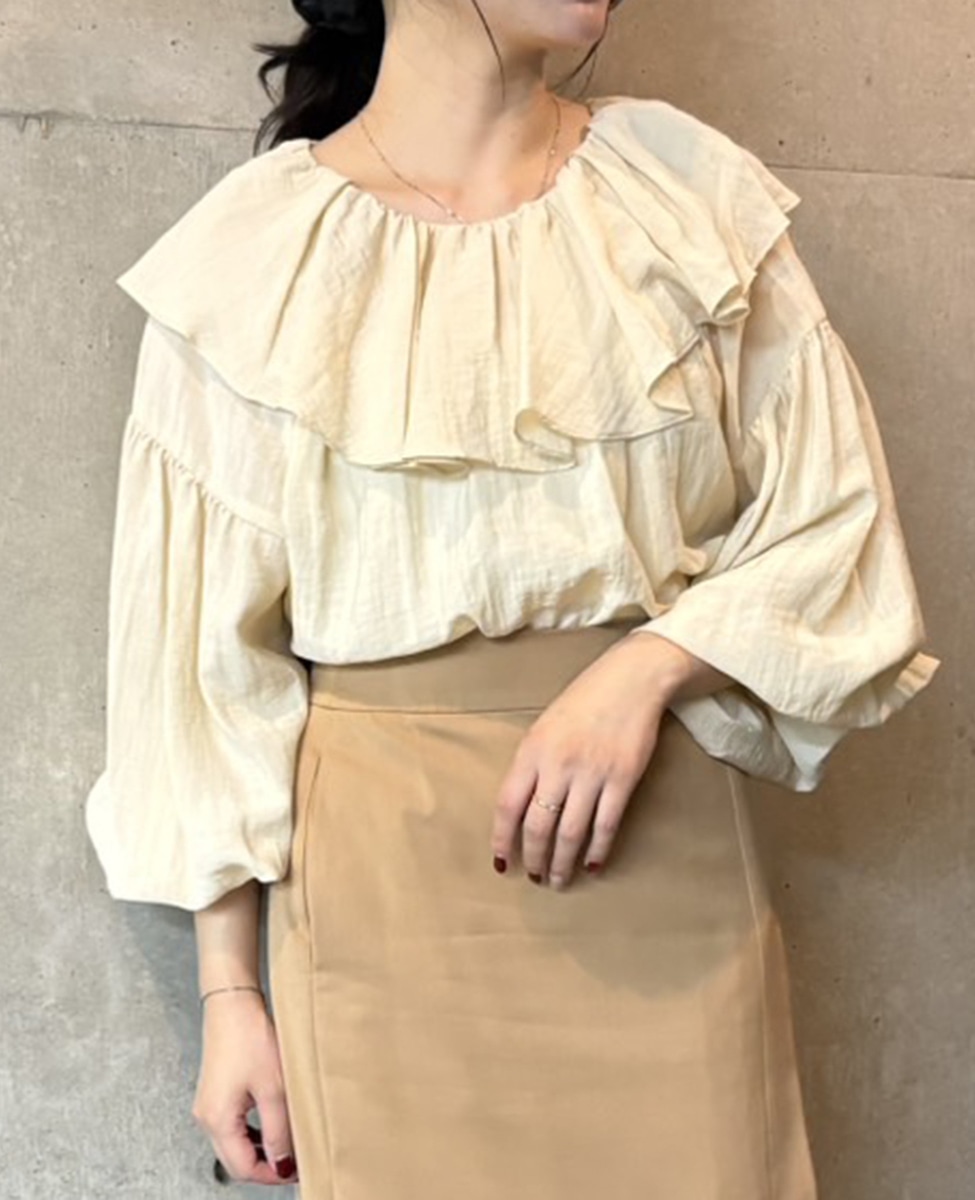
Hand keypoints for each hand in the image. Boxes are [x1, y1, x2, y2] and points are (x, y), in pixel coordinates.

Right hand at [192, 989, 298, 1186]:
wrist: (233, 1003)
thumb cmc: (250, 1038)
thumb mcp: (274, 1089)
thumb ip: (279, 1131)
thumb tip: (282, 1164)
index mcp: (217, 1120)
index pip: (242, 1168)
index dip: (271, 1175)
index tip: (297, 1171)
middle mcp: (206, 1117)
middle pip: (234, 1161)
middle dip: (265, 1166)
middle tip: (295, 1161)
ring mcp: (208, 1105)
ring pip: (233, 1144)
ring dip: (259, 1150)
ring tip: (287, 1143)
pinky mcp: (214, 1093)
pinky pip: (231, 1126)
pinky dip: (251, 1133)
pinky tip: (271, 1124)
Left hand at [490, 631, 698, 889]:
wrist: (630, 680)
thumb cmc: (584, 701)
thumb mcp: (544, 727)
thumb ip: (532, 764)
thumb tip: (521, 808)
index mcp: (532, 750)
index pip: (507, 805)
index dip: (502, 838)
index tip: (502, 862)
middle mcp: (558, 764)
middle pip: (538, 825)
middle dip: (534, 858)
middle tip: (535, 877)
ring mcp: (591, 773)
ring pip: (571, 832)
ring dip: (562, 862)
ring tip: (558, 880)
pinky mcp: (622, 779)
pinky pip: (605, 825)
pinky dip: (597, 850)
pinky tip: (592, 865)